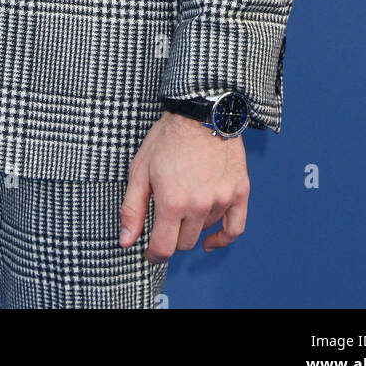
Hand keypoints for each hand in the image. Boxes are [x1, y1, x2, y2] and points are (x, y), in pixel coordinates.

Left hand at [120, 111, 249, 261]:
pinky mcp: (239, 192)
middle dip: (170, 237)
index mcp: (172, 201)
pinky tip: (210, 240)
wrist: (201, 111)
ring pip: (203, 231)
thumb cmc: (168, 138)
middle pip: (183, 243)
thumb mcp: (140, 169)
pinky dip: (222, 238)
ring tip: (183, 204)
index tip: (149, 251)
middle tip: (164, 222)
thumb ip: (132, 209)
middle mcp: (199, 205)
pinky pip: (235, 228)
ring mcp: (221, 199)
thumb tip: (126, 241)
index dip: (153, 254)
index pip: (163, 248)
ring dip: (191, 226)